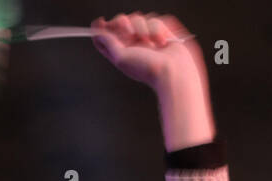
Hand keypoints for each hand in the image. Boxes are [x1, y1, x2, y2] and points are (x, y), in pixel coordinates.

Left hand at [92, 13, 214, 151]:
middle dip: (124, 23)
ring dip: (145, 28)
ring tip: (152, 44)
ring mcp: (148, 37)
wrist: (174, 72)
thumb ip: (107, 43)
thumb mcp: (121, 58)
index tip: (103, 22)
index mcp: (122, 50)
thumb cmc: (149, 70)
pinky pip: (156, 19)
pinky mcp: (162, 32)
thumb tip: (97, 32)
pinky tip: (162, 42)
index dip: (103, 27)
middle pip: (121, 21)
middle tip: (129, 32)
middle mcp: (134, 43)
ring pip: (138, 18)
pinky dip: (159, 29)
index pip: (107, 34)